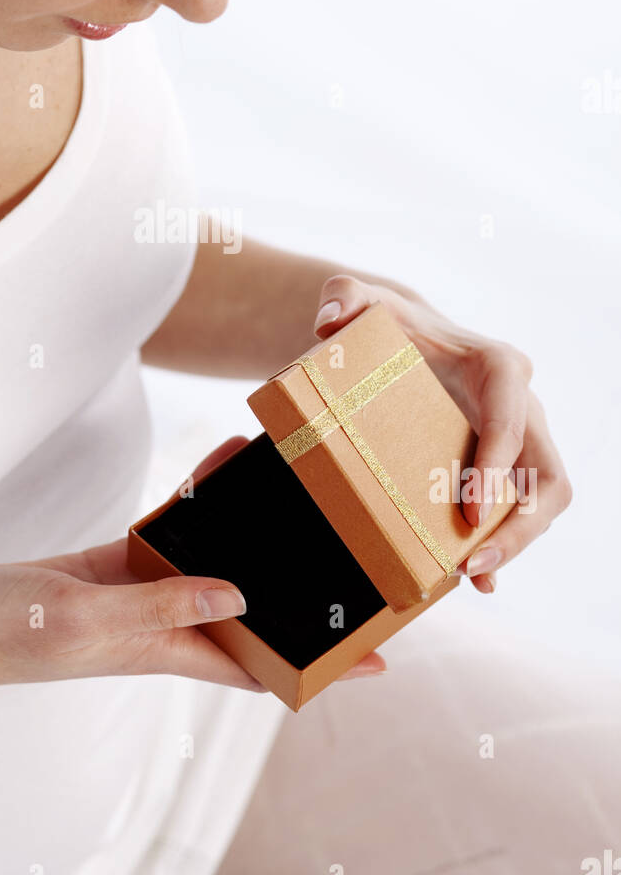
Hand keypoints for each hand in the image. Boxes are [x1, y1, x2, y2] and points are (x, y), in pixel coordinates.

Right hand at [0, 436, 384, 694]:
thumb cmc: (3, 632)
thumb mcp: (83, 620)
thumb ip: (159, 606)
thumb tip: (240, 597)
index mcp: (163, 652)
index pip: (261, 669)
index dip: (321, 671)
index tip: (381, 662)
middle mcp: (165, 625)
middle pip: (255, 614)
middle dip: (306, 598)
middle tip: (363, 564)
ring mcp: (142, 591)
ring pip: (220, 563)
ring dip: (260, 538)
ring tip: (308, 502)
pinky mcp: (118, 562)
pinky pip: (178, 531)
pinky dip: (205, 501)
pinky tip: (227, 468)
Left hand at [312, 276, 572, 590]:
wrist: (400, 342)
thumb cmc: (387, 322)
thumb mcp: (362, 300)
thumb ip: (342, 295)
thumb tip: (328, 323)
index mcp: (497, 366)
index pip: (511, 417)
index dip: (499, 464)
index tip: (471, 508)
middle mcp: (521, 405)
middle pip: (546, 472)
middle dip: (522, 522)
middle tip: (474, 558)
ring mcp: (518, 441)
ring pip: (542, 499)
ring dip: (517, 542)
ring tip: (471, 574)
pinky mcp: (505, 467)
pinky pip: (520, 512)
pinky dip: (504, 547)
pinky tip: (477, 579)